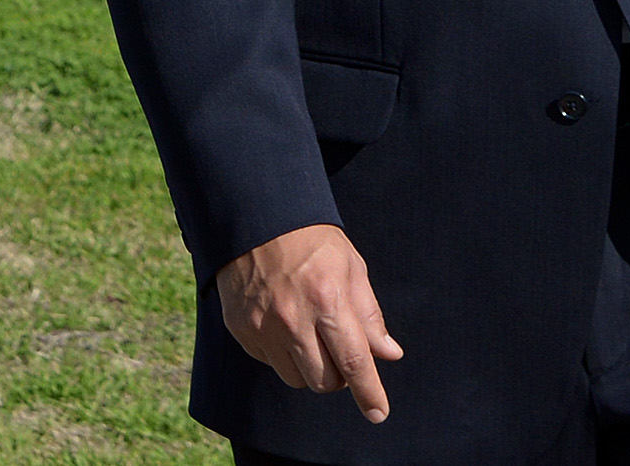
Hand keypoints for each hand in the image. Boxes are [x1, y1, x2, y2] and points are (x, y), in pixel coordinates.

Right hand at [217, 224, 401, 423]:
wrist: (254, 216)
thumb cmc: (310, 240)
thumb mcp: (350, 267)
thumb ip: (369, 314)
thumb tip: (388, 353)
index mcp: (327, 301)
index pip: (354, 363)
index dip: (369, 393)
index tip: (378, 413)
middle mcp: (293, 319)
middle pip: (323, 381)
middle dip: (338, 377)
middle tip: (338, 352)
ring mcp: (262, 325)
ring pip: (295, 378)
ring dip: (308, 368)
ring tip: (308, 336)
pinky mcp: (241, 328)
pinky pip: (268, 362)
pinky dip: (281, 353)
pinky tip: (282, 324)